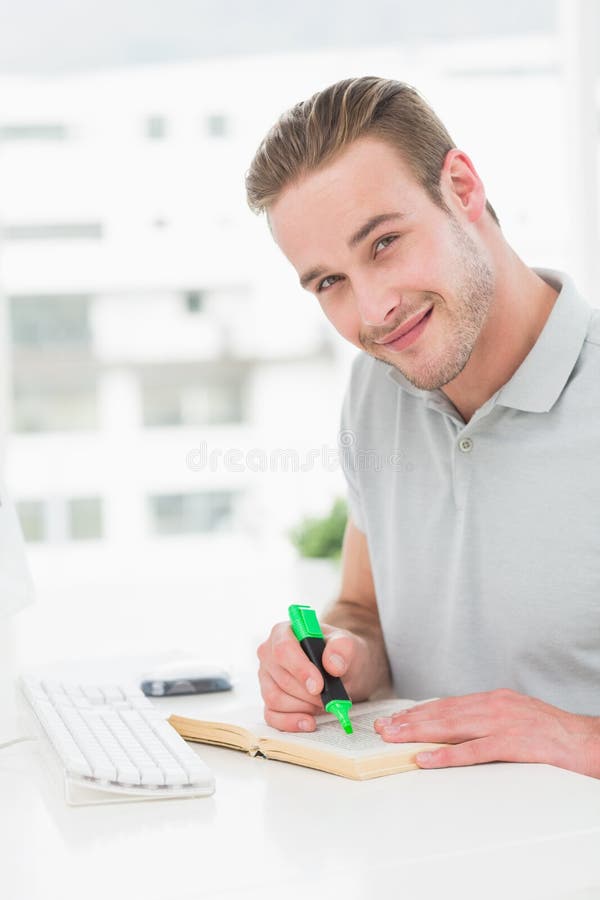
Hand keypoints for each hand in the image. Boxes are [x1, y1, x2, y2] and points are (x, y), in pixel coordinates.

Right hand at [257, 620, 364, 732]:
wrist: (344, 672)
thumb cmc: (341, 654)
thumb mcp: (349, 645)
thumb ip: (343, 649)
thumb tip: (332, 664)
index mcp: (284, 632)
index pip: (283, 649)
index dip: (300, 669)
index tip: (318, 685)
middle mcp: (269, 654)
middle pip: (281, 678)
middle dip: (308, 693)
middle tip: (330, 697)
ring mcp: (266, 678)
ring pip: (275, 699)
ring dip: (303, 707)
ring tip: (323, 704)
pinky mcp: (269, 699)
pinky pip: (272, 716)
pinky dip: (291, 722)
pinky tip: (309, 722)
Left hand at [374, 689, 599, 777]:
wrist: (588, 741)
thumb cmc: (553, 734)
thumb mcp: (515, 719)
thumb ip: (487, 722)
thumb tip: (457, 731)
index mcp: (494, 700)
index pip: (447, 705)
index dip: (418, 712)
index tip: (394, 719)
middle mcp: (494, 706)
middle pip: (442, 713)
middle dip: (409, 721)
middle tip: (382, 728)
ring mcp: (503, 723)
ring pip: (451, 727)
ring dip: (418, 733)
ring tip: (393, 739)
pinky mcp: (513, 743)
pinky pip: (473, 750)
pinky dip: (446, 755)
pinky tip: (426, 760)